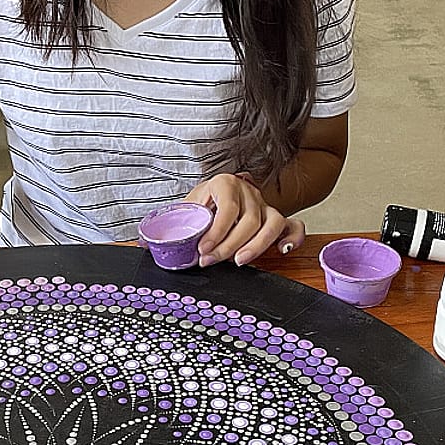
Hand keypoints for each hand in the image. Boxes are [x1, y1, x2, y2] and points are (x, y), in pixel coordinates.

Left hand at [185, 174, 305, 266]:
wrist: (211, 197)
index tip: (203, 250)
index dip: (216, 232)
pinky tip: (281, 250)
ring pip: (272, 224)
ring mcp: (264, 204)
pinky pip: (293, 226)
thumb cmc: (200, 205)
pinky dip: (292, 238)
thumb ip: (174, 224)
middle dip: (229, 246)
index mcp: (225, 183)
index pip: (228, 209)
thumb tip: (151, 243)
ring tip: (239, 261)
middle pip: (249, 221)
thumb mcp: (186, 209)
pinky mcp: (274, 218)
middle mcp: (249, 191)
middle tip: (211, 261)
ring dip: (257, 246)